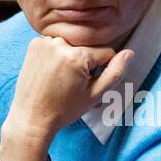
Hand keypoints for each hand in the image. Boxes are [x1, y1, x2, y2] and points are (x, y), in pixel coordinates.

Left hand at [1, 36, 132, 160]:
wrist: (31, 117)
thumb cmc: (63, 110)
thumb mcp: (95, 95)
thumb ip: (115, 73)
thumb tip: (130, 53)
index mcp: (77, 56)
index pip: (106, 53)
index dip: (102, 71)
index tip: (89, 85)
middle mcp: (60, 43)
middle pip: (88, 49)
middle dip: (87, 64)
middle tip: (75, 85)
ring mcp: (45, 42)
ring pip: (73, 45)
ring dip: (72, 58)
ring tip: (63, 81)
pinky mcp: (34, 44)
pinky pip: (57, 45)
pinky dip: (57, 55)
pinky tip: (51, 73)